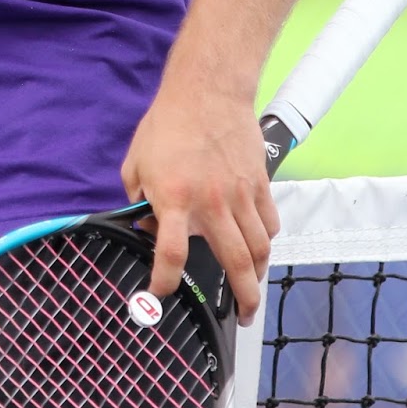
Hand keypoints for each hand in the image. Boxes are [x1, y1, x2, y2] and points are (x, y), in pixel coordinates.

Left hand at [121, 84, 278, 325]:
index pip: (170, 252)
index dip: (164, 281)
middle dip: (243, 298)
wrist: (206, 91)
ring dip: (259, 275)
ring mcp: (240, 194)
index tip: (159, 295)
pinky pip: (270, 223)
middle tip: (243, 315)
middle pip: (235, 263)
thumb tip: (149, 229)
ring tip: (252, 289)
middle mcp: (211, 202)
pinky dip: (267, 240)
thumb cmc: (166, 124)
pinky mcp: (259, 184)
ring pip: (260, 248)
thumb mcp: (136, 162)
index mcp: (174, 197)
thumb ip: (139, 200)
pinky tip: (259, 246)